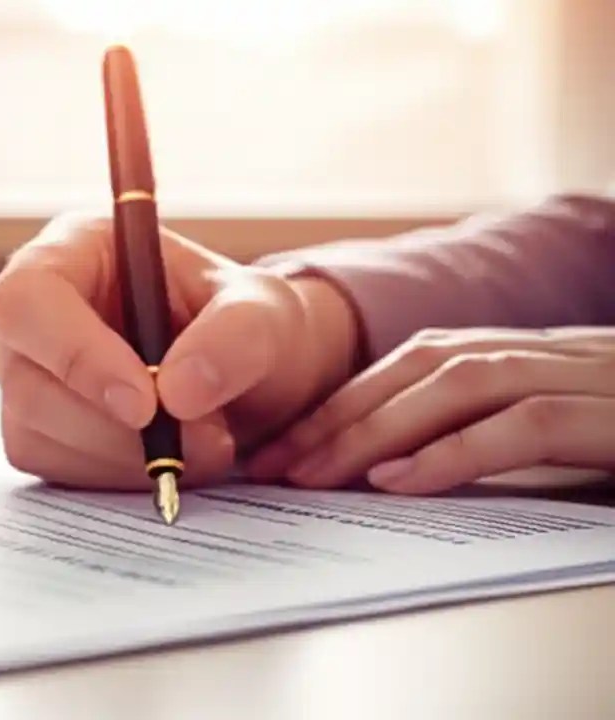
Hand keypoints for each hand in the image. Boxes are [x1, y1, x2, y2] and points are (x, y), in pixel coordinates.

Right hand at [0, 213, 360, 488]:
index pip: (26, 299)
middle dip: (114, 429)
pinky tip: (171, 458)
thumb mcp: (266, 313)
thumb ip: (235, 336)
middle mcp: (36, 315)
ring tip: (204, 443)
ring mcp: (30, 377)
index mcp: (74, 252)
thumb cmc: (246, 326)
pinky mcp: (39, 432)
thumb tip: (177, 390)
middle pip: (26, 383)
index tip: (145, 404)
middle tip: (203, 439)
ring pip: (37, 436)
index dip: (74, 354)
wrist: (251, 380)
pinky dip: (120, 478)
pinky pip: (56, 472)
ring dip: (125, 459)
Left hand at [248, 327, 614, 492]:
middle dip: (336, 415)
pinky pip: (526, 427)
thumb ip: (504, 439)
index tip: (278, 449)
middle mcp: (554, 354)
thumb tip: (404, 474)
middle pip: (421, 367)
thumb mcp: (578, 436)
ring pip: (459, 385)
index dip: (341, 403)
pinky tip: (399, 480)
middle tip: (271, 464)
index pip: (418, 365)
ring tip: (314, 474)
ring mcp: (589, 378)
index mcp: (537, 357)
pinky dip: (455, 451)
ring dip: (376, 429)